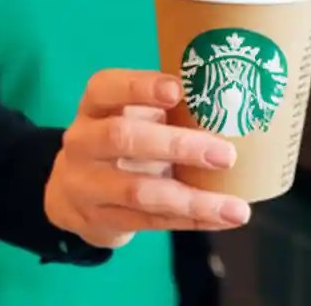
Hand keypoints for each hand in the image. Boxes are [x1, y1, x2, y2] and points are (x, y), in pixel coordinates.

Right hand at [45, 70, 251, 249]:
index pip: (105, 88)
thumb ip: (167, 111)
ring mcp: (85, 185)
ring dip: (192, 200)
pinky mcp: (99, 219)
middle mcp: (83, 142)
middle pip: (121, 138)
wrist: (74, 194)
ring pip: (137, 191)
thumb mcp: (133, 119)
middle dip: (177, 145)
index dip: (139, 87)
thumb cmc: (122, 143)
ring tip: (236, 208)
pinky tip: (223, 219)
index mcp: (94, 107)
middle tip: (226, 154)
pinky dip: (190, 221)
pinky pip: (149, 222)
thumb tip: (231, 106)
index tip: (178, 90)